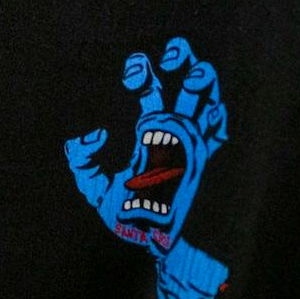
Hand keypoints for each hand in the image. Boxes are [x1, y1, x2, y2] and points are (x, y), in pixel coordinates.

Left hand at [64, 38, 230, 298]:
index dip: (143, 70)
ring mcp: (188, 144)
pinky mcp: (200, 163)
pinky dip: (218, 118)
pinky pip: (218, 135)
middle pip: (184, 82)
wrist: (143, 241)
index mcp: (147, 130)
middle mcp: (171, 131)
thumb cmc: (119, 212)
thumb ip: (81, 158)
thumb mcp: (90, 183)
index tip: (131, 70)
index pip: (150, 87)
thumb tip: (94, 135)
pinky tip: (208, 109)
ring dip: (204, 81)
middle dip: (182, 58)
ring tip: (190, 76)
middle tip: (169, 57)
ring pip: (206, 101)